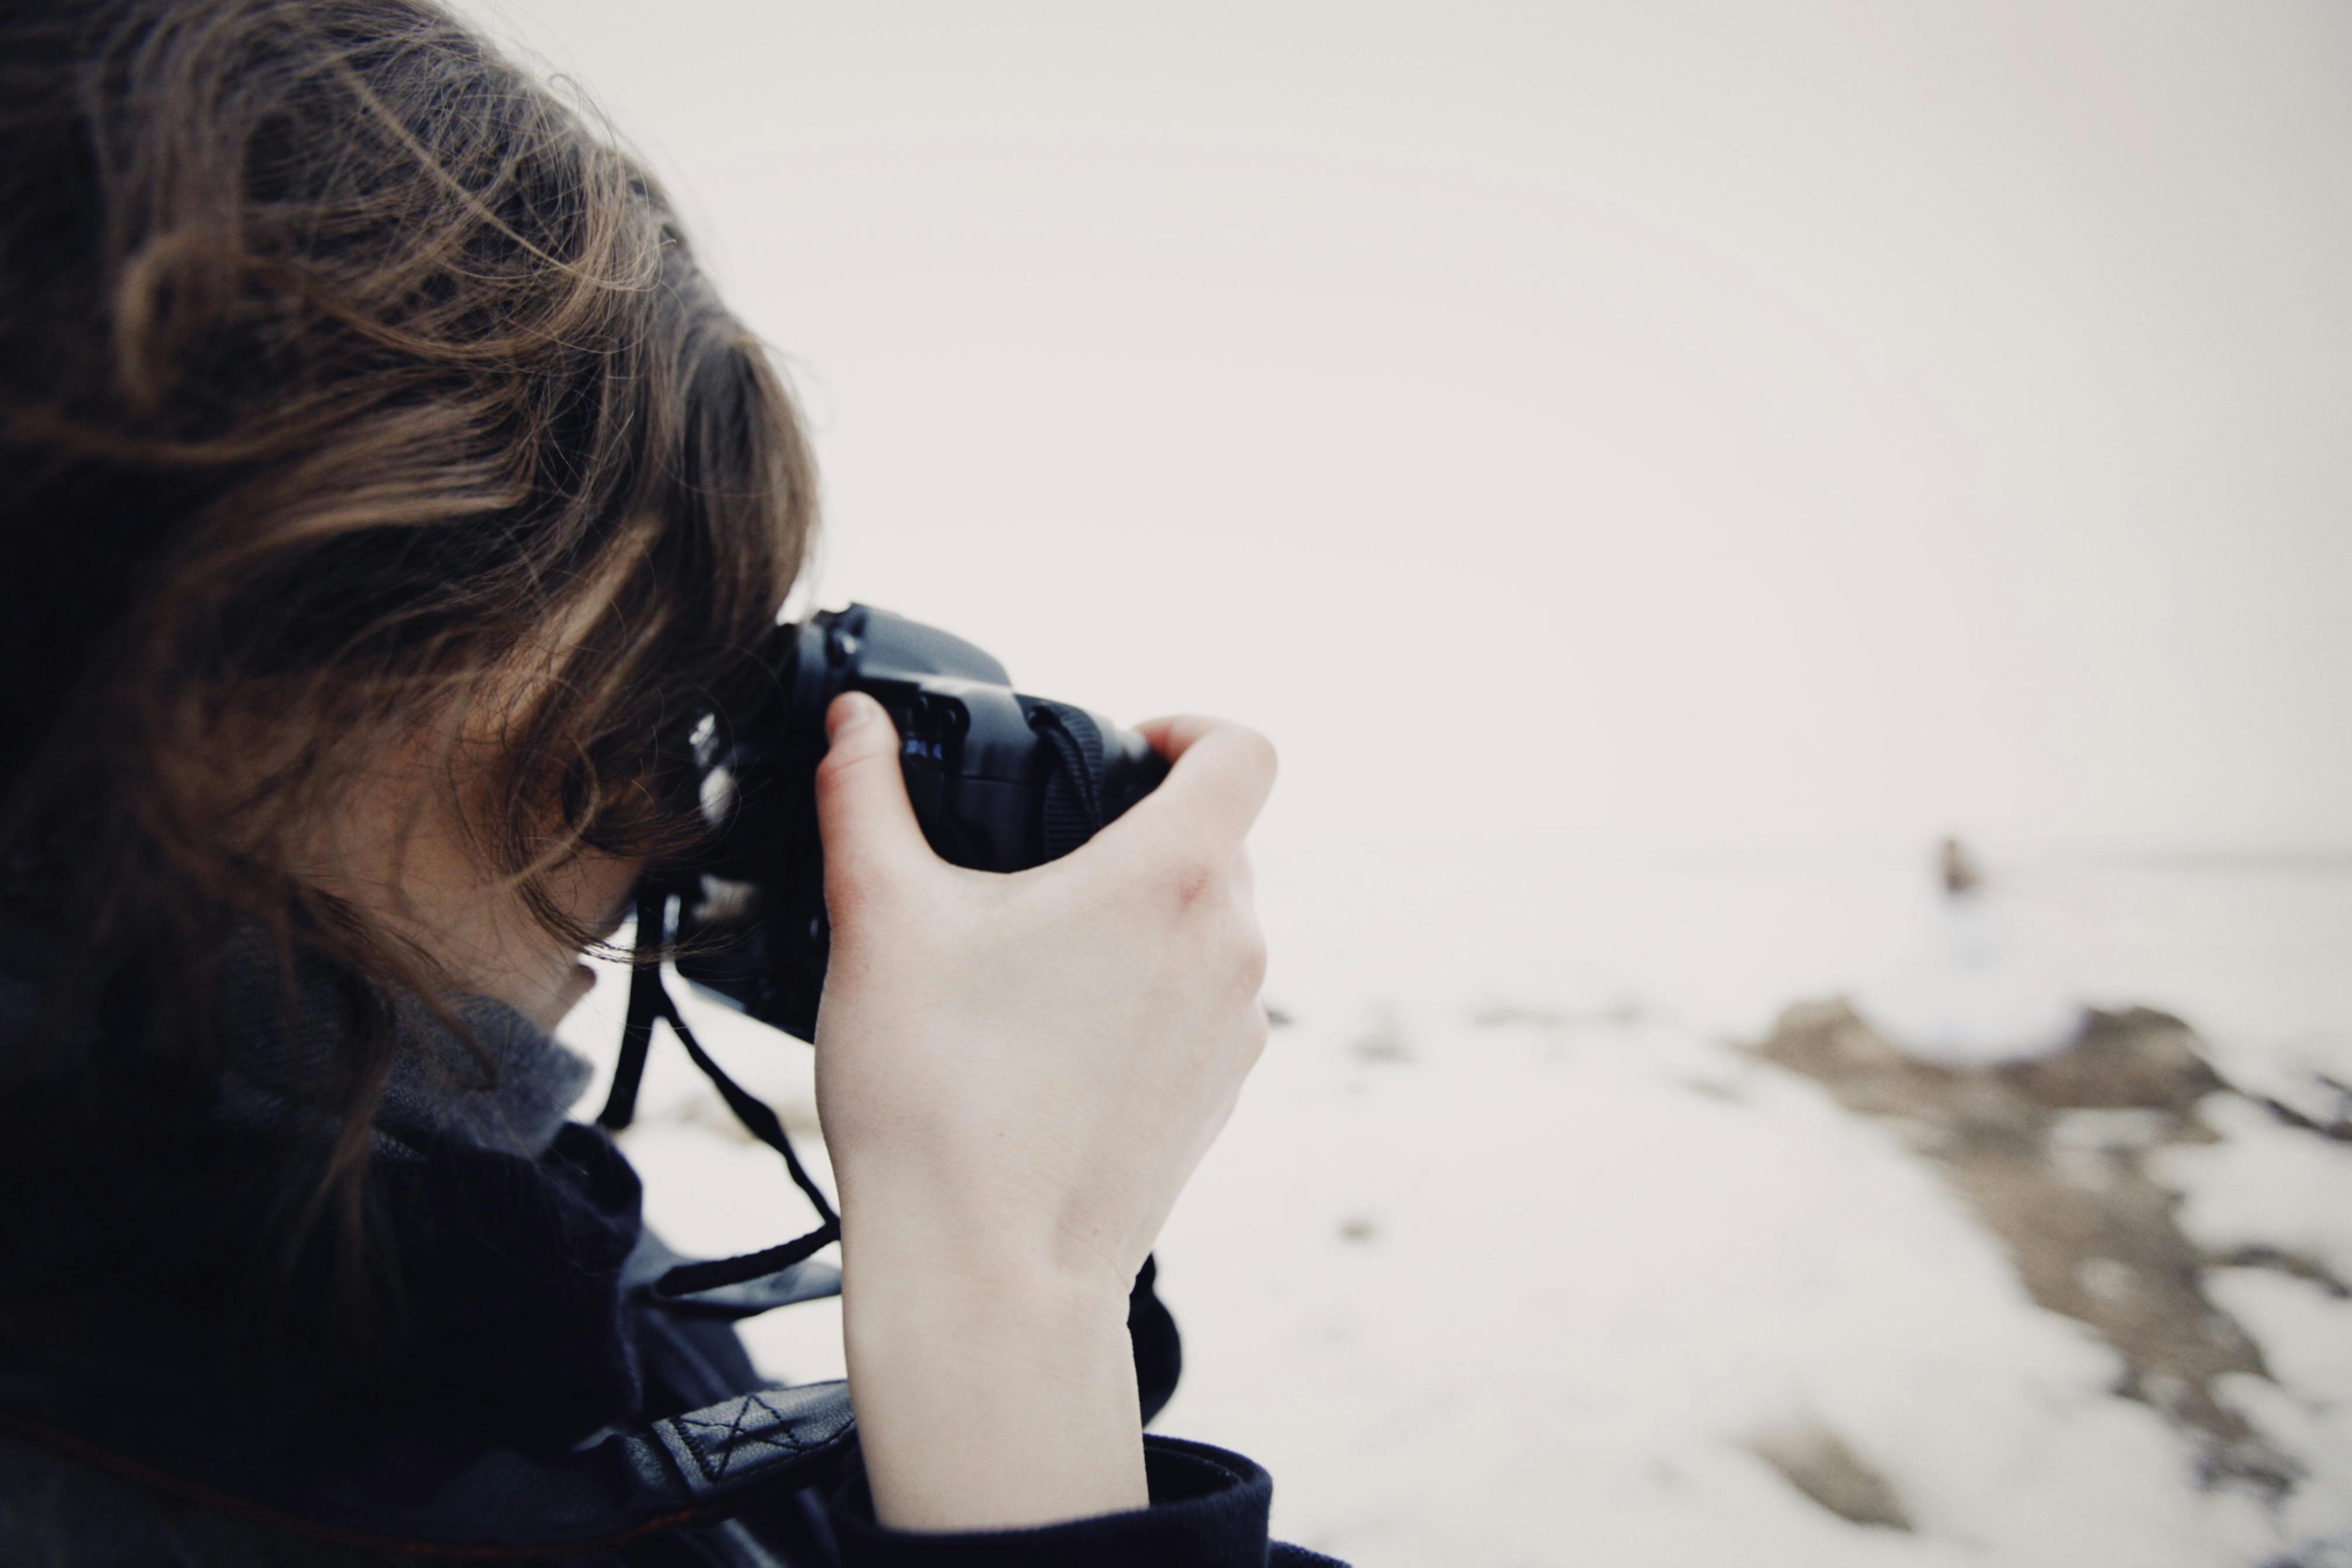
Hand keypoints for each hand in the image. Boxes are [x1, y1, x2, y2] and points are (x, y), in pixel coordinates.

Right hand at [810, 691, 1274, 1530]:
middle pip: (1221, 840)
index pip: (1243, 749)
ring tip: (1037, 957)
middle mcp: (1232, 947)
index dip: (1188, 727)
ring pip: (1212, 929)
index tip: (1127, 747)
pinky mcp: (1219, 1098)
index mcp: (1174, 878)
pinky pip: (1201, 1009)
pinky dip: (1146, 996)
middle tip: (1044, 860)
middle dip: (1140, 829)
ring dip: (1142, 919)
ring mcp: (1236, 1031)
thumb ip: (863, 795)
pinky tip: (1055, 1038)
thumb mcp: (877, 916)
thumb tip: (853, 722)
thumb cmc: (937, 1097)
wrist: (986, 1276)